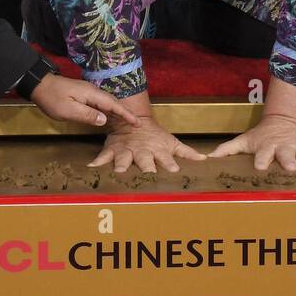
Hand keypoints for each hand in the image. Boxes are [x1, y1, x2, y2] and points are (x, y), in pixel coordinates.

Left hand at [30, 74, 141, 128]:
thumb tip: (104, 120)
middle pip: (113, 102)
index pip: (113, 105)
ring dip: (118, 111)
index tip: (137, 122)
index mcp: (92, 94)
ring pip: (107, 102)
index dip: (126, 114)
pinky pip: (101, 102)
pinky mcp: (83, 94)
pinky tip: (109, 115)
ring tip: (127, 120)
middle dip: (126, 112)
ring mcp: (88, 92)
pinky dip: (109, 109)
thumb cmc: (52, 99)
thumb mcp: (68, 110)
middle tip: (136, 123)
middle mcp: (93, 91)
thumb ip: (87, 115)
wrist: (39, 84)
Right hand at [88, 115, 205, 172]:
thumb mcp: (172, 143)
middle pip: (145, 161)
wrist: (133, 121)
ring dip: (122, 165)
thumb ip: (187, 152)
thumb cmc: (155, 137)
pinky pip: (104, 157)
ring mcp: (127, 151)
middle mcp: (142, 152)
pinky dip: (98, 162)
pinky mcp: (113, 150)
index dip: (170, 165)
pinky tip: (91, 168)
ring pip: (124, 159)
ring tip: (119, 171)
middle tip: (147, 175)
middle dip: (146, 168)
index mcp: (158, 151)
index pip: (166, 159)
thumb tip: (205, 159)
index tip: (174, 171)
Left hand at [209, 114, 295, 171]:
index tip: (260, 169)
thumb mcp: (244, 141)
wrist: (282, 121)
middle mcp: (284, 147)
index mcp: (267, 147)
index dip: (261, 161)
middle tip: (292, 169)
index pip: (262, 155)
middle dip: (290, 161)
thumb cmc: (261, 136)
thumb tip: (208, 158)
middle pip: (286, 155)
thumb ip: (227, 150)